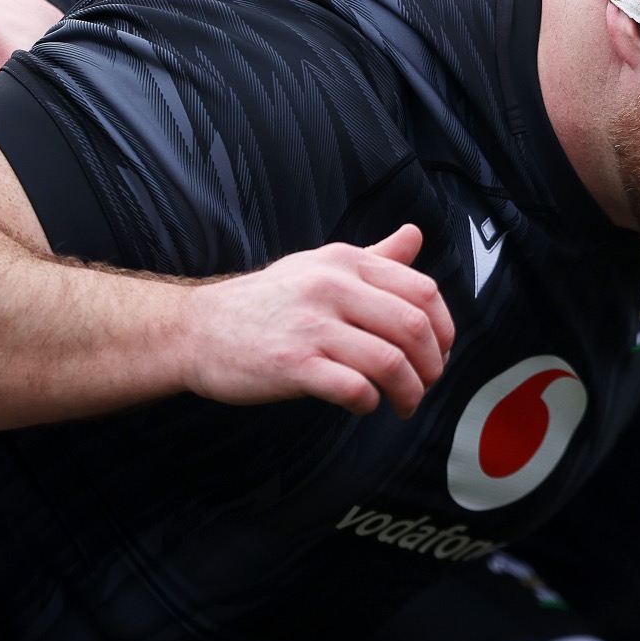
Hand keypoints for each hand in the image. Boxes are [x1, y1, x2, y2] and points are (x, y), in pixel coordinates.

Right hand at [180, 225, 454, 417]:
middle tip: (425, 385)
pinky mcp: (291, 364)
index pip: (423, 292)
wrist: (195, 329)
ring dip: (410, 392)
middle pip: (414, 328)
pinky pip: (354, 388)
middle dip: (432, 366)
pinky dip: (370, 403)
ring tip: (404, 404)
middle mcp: (331, 287)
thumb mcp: (319, 265)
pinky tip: (364, 404)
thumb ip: (373, 257)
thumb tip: (416, 236)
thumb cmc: (266, 302)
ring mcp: (310, 325)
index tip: (440, 352)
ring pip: (391, 362)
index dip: (444, 329)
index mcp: (345, 262)